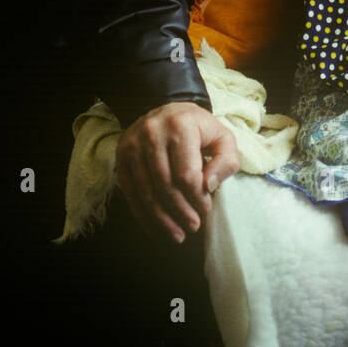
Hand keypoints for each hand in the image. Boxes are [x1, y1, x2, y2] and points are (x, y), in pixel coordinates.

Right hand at [114, 101, 239, 242]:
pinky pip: (130, 192)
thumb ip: (226, 161)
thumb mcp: (222, 137)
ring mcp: (132, 145)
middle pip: (165, 185)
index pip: (186, 173)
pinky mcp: (121, 156)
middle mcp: (152, 133)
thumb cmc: (199, 128)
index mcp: (180, 126)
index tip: (205, 210)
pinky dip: (142, 214)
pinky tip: (155, 230)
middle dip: (181, 211)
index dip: (197, 197)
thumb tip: (209, 187)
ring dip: (162, 219)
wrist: (167, 111)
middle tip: (193, 227)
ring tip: (178, 235)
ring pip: (147, 192)